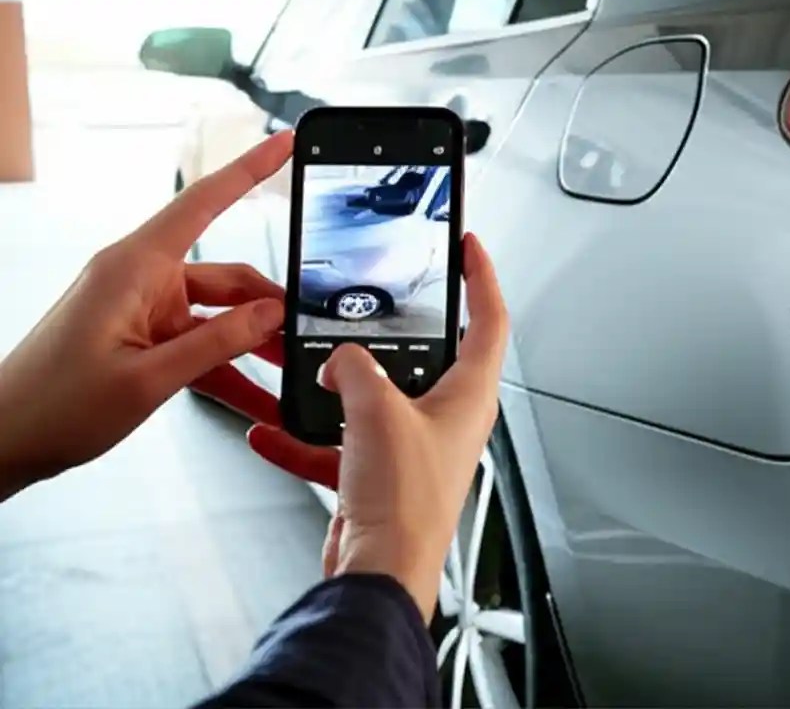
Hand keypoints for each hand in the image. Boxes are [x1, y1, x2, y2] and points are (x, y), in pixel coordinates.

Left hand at [0, 132, 292, 498]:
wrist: (6, 440)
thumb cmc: (53, 405)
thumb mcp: (149, 378)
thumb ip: (218, 343)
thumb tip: (270, 313)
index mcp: (134, 268)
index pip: (203, 204)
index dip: (249, 170)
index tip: (283, 144)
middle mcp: (140, 280)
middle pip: (227, 277)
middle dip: (270, 306)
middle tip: (307, 334)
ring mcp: (142, 311)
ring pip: (220, 317)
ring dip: (254, 347)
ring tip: (290, 375)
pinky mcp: (143, 339)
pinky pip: (201, 348)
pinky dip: (229, 371)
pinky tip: (260, 398)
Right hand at [194, 233, 508, 615]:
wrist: (381, 572)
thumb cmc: (404, 502)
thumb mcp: (376, 410)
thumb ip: (355, 367)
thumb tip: (341, 358)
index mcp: (469, 396)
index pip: (489, 320)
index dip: (481, 278)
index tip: (470, 247)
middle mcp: (448, 420)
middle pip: (424, 358)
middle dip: (388, 335)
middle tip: (366, 307)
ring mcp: (413, 449)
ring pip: (373, 401)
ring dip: (335, 388)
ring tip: (304, 370)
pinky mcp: (379, 477)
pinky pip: (337, 445)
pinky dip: (304, 438)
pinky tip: (271, 432)